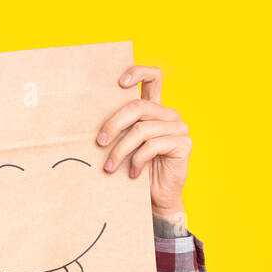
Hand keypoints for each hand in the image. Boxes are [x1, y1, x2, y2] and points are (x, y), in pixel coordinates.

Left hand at [96, 65, 191, 222]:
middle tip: (99, 143)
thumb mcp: (124, 144)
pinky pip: (152, 146)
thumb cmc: (136, 170)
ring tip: (109, 167)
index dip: (138, 72)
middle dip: (114, 124)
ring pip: (142, 130)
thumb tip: (87, 118)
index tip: (119, 83)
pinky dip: (137, 160)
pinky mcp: (183, 144)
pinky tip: (132, 173)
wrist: (156, 198)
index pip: (153, 78)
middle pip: (138, 107)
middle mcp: (168, 115)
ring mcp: (179, 128)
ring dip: (120, 150)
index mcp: (155, 109)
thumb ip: (118, 128)